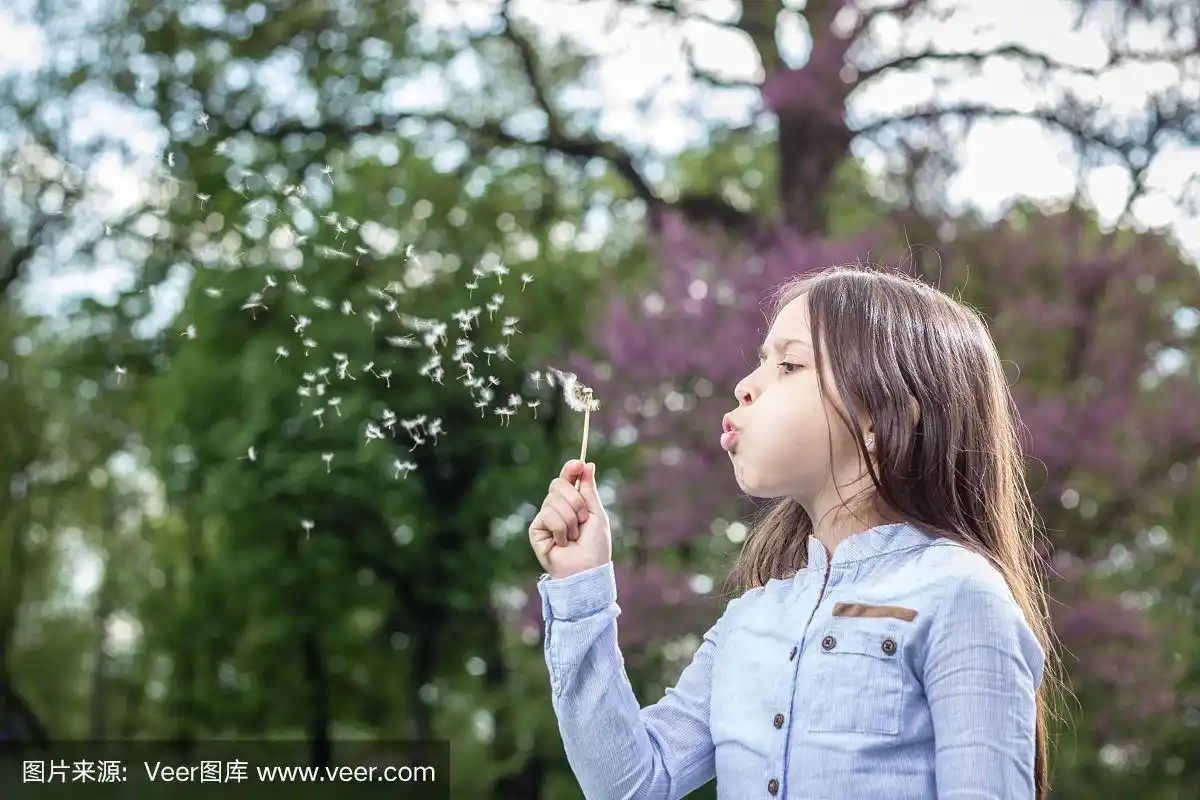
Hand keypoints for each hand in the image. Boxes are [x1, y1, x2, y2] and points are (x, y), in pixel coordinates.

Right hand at [528, 460, 611, 579]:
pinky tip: (562, 542)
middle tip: (583, 520)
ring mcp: (545, 518)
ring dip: (570, 520)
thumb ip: (589, 489)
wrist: (587, 570)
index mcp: (572, 502)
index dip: (570, 469)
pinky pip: (547, 514)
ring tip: (573, 536)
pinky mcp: (536, 529)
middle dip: (576, 501)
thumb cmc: (596, 546)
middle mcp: (557, 507)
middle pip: (558, 484)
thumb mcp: (596, 513)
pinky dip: (561, 528)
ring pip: (554, 500)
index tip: (578, 463)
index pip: (567, 478)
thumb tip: (587, 463)